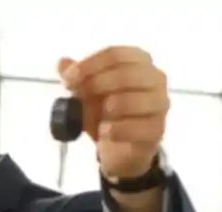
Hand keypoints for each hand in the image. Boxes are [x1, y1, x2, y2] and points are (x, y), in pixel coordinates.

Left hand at [58, 47, 168, 178]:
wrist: (120, 146)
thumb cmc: (105, 112)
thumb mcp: (86, 94)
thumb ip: (76, 77)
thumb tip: (62, 63)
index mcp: (138, 62)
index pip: (116, 54)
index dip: (90, 65)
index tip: (69, 79)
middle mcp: (154, 79)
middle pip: (127, 73)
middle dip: (97, 84)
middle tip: (79, 97)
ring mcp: (159, 104)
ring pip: (135, 100)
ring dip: (109, 108)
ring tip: (97, 117)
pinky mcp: (157, 130)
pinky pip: (139, 127)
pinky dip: (118, 130)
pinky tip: (105, 132)